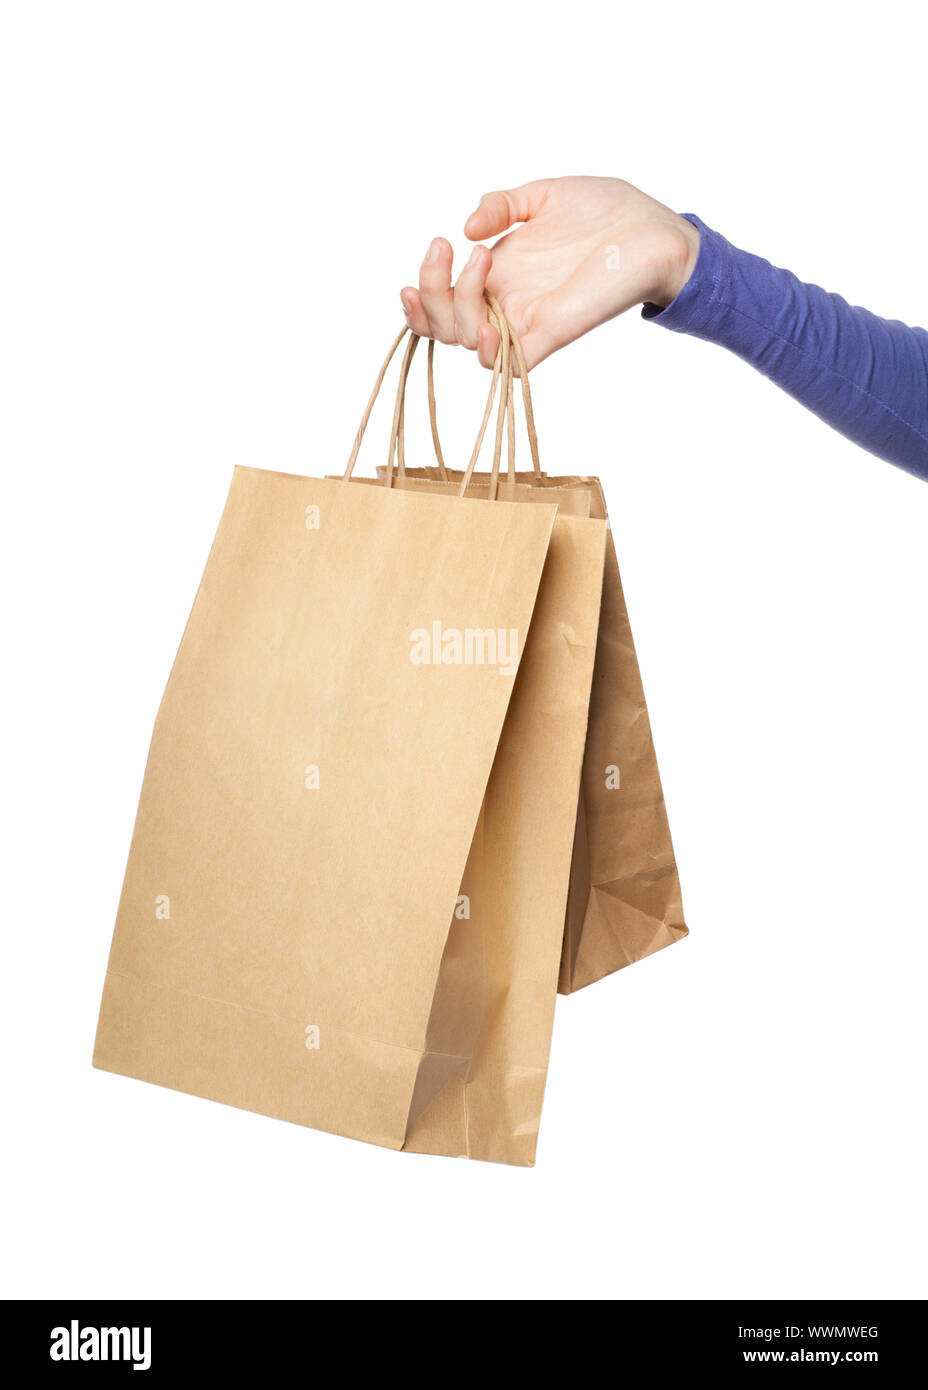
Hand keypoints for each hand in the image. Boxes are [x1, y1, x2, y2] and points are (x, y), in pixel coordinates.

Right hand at [400, 176, 699, 369]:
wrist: (656, 229)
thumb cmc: (609, 211)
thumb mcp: (543, 195)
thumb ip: (501, 205)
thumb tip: (467, 225)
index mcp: (501, 274)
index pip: (445, 302)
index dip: (424, 291)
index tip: (432, 250)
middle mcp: (508, 302)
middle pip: (445, 325)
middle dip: (432, 289)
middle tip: (445, 246)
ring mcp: (527, 321)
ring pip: (467, 341)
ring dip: (456, 304)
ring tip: (480, 260)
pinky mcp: (552, 335)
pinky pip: (510, 364)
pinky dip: (489, 353)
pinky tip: (487, 326)